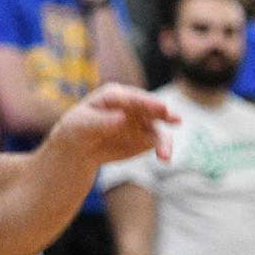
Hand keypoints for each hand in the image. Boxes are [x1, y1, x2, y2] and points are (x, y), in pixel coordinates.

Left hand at [52, 84, 178, 165]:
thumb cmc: (79, 129)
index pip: (130, 99)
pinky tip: (165, 158)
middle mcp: (133, 105)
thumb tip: (123, 119)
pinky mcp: (146, 137)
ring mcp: (142, 121)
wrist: (82, 146)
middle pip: (149, 108)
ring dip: (164, 141)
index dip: (145, 103)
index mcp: (114, 95)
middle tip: (175, 119)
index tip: (161, 108)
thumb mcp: (83, 125)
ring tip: (165, 154)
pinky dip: (163, 149)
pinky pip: (159, 142)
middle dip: (161, 112)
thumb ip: (102, 122)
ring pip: (157, 128)